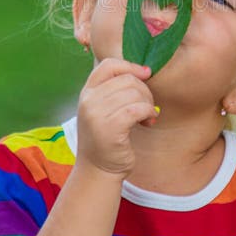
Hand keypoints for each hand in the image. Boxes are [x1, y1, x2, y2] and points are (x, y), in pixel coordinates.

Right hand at [75, 57, 156, 178]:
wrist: (98, 170)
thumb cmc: (106, 138)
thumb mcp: (104, 109)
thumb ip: (115, 90)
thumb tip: (145, 70)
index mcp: (86, 93)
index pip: (108, 65)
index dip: (130, 66)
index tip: (146, 74)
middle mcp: (88, 101)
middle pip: (127, 79)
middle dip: (145, 91)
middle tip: (147, 107)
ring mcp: (96, 114)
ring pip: (135, 93)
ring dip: (148, 104)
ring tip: (146, 117)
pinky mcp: (110, 128)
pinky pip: (137, 109)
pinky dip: (149, 113)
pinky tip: (149, 121)